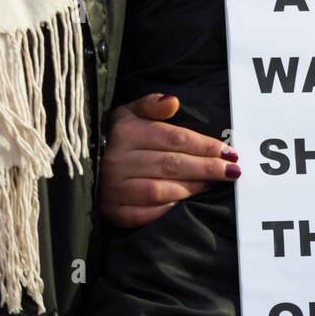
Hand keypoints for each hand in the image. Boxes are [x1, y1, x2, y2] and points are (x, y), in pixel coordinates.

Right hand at [98, 93, 240, 228]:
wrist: (82, 165)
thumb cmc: (118, 138)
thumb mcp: (129, 113)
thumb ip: (152, 105)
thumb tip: (173, 102)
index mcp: (126, 133)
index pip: (174, 139)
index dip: (205, 146)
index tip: (229, 153)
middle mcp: (118, 160)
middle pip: (172, 165)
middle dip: (207, 168)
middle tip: (232, 171)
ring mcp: (114, 188)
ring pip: (161, 190)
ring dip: (192, 188)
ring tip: (212, 184)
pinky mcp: (112, 211)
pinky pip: (145, 214)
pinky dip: (167, 209)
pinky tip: (184, 203)